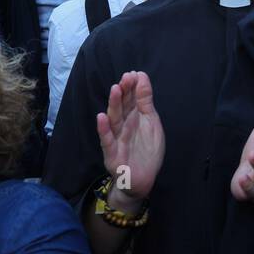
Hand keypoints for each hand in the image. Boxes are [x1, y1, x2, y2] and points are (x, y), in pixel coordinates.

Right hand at [96, 71, 165, 207]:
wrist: (143, 180)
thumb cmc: (146, 150)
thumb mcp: (151, 122)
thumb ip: (146, 101)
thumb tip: (142, 77)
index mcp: (133, 117)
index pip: (132, 99)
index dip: (133, 87)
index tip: (134, 74)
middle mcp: (123, 126)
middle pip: (122, 107)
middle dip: (123, 92)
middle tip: (125, 78)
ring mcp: (116, 139)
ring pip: (114, 120)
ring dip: (113, 105)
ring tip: (115, 89)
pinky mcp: (112, 154)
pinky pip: (107, 141)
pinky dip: (104, 129)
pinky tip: (101, 118)